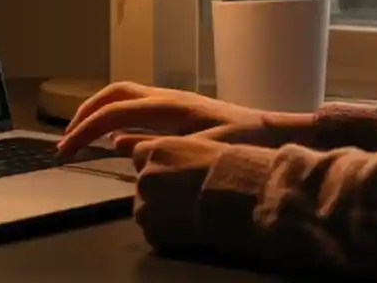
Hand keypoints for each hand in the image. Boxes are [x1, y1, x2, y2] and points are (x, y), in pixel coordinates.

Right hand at [56, 81, 314, 160]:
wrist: (273, 130)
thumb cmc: (245, 140)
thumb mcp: (204, 150)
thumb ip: (162, 148)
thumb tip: (123, 146)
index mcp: (170, 105)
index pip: (115, 111)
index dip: (86, 129)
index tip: (67, 150)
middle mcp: (168, 97)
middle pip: (115, 93)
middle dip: (86, 113)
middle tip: (67, 141)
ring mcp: (173, 101)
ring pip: (125, 97)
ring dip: (99, 112)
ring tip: (81, 137)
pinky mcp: (179, 111)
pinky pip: (139, 109)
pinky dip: (117, 120)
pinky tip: (114, 141)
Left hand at [130, 135, 225, 253]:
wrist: (241, 198)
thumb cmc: (229, 166)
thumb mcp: (199, 143)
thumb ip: (170, 148)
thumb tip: (134, 147)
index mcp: (154, 150)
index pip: (140, 155)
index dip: (159, 164)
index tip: (177, 172)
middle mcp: (144, 176)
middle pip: (143, 183)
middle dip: (158, 189)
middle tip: (187, 195)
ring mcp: (145, 206)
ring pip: (145, 209)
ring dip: (160, 211)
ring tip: (189, 213)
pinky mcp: (153, 232)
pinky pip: (153, 232)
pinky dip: (166, 233)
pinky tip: (189, 227)